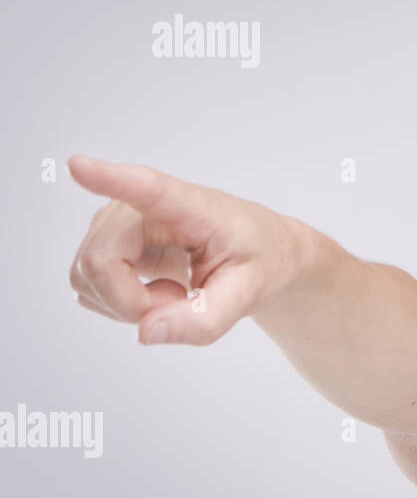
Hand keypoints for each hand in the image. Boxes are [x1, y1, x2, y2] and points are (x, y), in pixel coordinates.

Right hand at [66, 155, 304, 345]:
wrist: (257, 257)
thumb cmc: (257, 261)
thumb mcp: (250, 293)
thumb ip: (205, 318)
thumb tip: (146, 332)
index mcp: (190, 206)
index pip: (147, 189)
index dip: (110, 179)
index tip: (79, 165)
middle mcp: (140, 207)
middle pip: (100, 261)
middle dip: (132, 302)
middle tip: (181, 301)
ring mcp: (115, 224)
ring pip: (86, 277)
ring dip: (128, 305)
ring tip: (175, 293)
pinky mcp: (104, 243)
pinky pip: (88, 288)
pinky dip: (120, 305)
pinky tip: (156, 293)